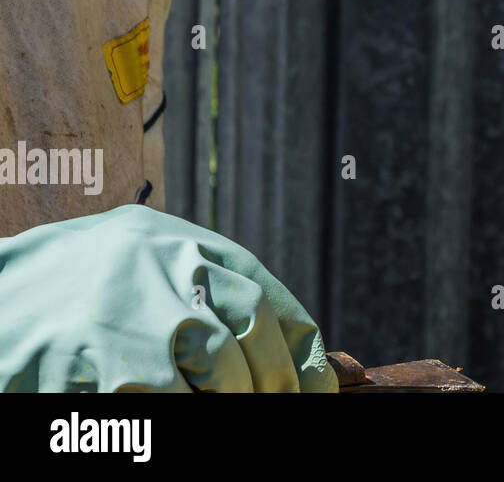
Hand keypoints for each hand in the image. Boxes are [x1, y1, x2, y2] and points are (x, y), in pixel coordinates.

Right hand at [0, 205, 335, 391]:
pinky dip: (181, 413)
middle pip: (250, 343)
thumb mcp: (155, 257)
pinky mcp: (110, 370)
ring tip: (231, 409)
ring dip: (234, 401)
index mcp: (191, 247)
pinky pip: (170, 405)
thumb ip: (212, 285)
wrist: (2, 290)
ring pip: (220, 378)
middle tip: (278, 407)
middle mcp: (174, 275)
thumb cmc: (88, 278)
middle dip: (273, 386)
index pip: (268, 303)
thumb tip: (282, 347)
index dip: (303, 355)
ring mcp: (142, 322)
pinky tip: (172, 409)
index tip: (316, 391)